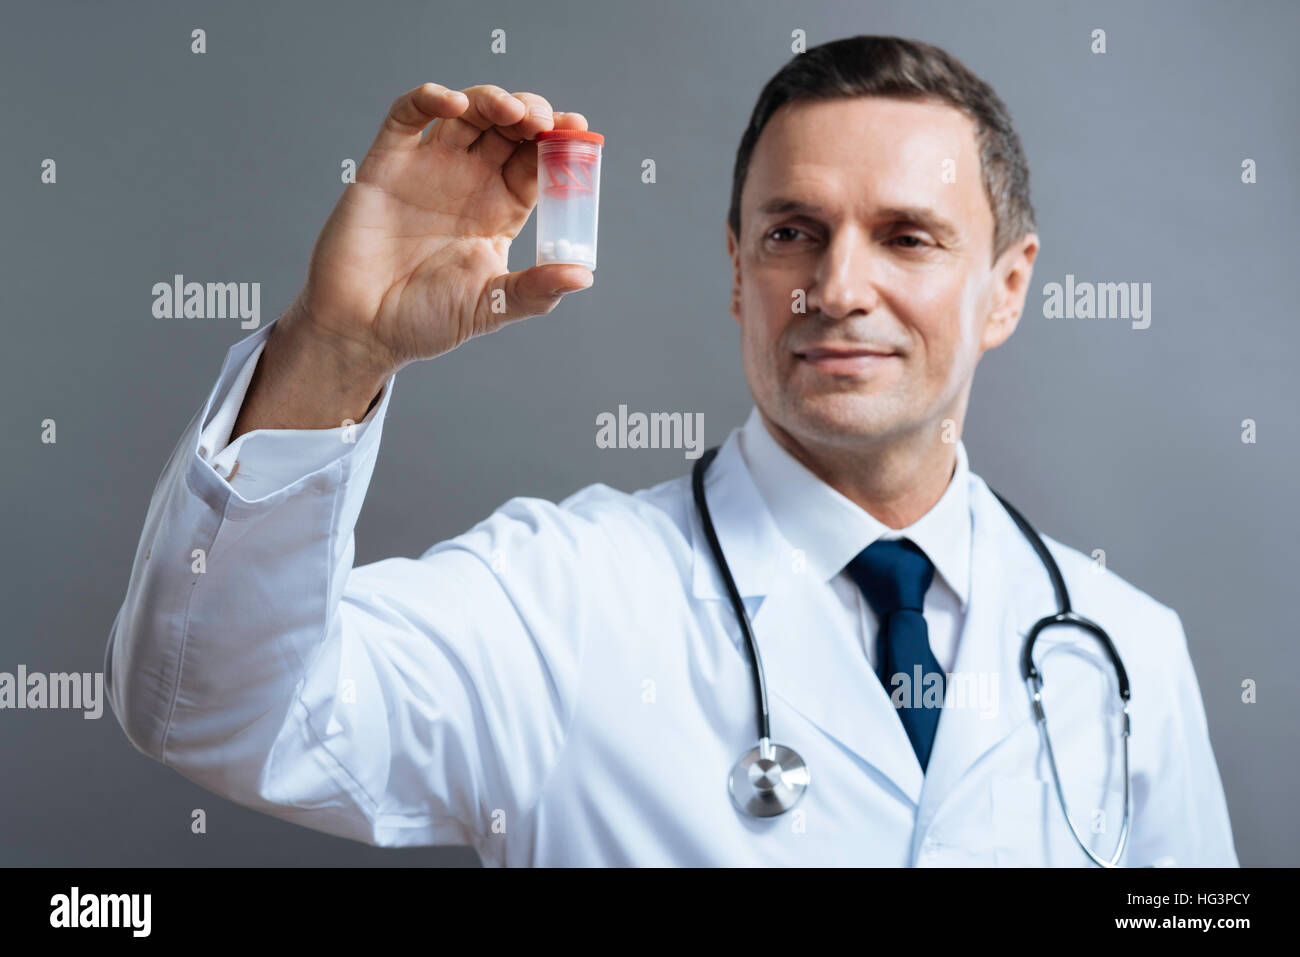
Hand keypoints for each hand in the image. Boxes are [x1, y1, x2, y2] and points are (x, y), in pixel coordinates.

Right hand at [286, 83, 595, 377]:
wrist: (361, 329)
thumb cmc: (424, 321)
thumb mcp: (491, 307)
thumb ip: (536, 291)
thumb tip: (583, 277)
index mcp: (499, 212)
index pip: (535, 163)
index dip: (557, 143)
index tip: (577, 130)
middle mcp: (468, 183)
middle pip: (508, 129)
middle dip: (530, 114)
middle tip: (543, 121)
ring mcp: (428, 169)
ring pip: (467, 114)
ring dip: (492, 100)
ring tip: (512, 111)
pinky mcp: (387, 163)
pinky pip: (408, 116)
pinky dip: (430, 98)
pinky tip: (455, 104)